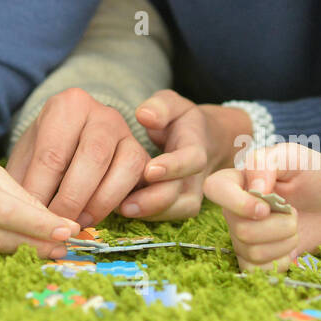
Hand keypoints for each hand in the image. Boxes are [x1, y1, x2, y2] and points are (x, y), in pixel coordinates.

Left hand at [5, 87, 148, 227]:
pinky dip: (122, 203)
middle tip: (55, 226)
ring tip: (76, 223)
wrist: (73, 140)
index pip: (52, 154)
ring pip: (124, 167)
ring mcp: (126, 131)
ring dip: (99, 204)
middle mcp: (102, 113)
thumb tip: (21, 216)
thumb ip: (24, 182)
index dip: (40, 193)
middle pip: (92, 157)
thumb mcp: (27, 158)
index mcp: (68, 106)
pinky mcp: (141, 153)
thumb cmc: (46, 150)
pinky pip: (141, 179)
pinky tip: (98, 217)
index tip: (30, 219)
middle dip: (72, 200)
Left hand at [121, 91, 246, 219]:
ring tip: (118, 209)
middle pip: (182, 195)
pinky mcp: (181, 206)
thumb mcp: (172, 104)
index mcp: (196, 147)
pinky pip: (167, 216)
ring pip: (175, 211)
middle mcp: (198, 175)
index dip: (173, 166)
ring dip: (148, 213)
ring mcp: (192, 193)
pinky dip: (145, 216)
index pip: (191, 160)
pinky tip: (120, 209)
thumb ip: (160, 106)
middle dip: (154, 201)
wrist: (202, 140)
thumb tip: (145, 115)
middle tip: (124, 204)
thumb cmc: (180, 120)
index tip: (149, 170)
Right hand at [204, 143, 320, 271]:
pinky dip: (279, 263)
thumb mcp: (294, 156)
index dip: (236, 203)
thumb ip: (267, 163)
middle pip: (240, 229)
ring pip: (251, 251)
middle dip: (278, 226)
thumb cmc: (316, 175)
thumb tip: (253, 190)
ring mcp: (245, 235)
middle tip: (295, 213)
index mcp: (240, 180)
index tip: (265, 208)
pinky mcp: (258, 257)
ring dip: (284, 243)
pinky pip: (255, 270)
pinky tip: (291, 250)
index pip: (214, 189)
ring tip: (295, 228)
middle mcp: (236, 208)